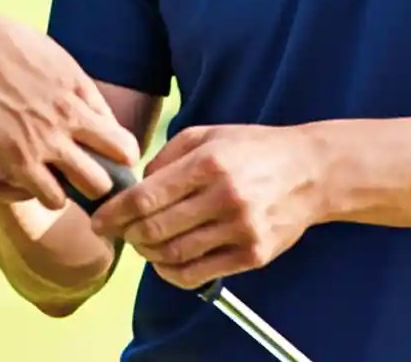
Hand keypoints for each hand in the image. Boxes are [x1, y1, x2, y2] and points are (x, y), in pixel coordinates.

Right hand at [0, 11, 140, 209]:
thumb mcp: (47, 54)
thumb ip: (68, 83)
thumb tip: (83, 99)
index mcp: (79, 89)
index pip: (120, 131)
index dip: (115, 149)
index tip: (101, 157)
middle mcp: (72, 115)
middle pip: (122, 157)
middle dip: (112, 169)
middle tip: (93, 176)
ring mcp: (48, 139)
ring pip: (95, 184)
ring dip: (83, 186)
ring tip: (65, 184)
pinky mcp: (18, 159)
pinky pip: (53, 197)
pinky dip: (50, 197)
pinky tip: (36, 186)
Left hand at [90, 125, 327, 289]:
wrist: (311, 172)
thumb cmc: (253, 149)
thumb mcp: (207, 135)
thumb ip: (166, 157)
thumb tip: (133, 186)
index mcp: (209, 163)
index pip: (146, 197)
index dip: (114, 213)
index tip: (99, 222)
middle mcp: (224, 196)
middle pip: (155, 229)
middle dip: (128, 234)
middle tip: (120, 232)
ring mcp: (241, 229)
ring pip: (173, 255)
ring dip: (148, 254)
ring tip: (143, 244)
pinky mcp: (254, 255)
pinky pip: (198, 274)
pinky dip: (172, 273)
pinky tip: (166, 262)